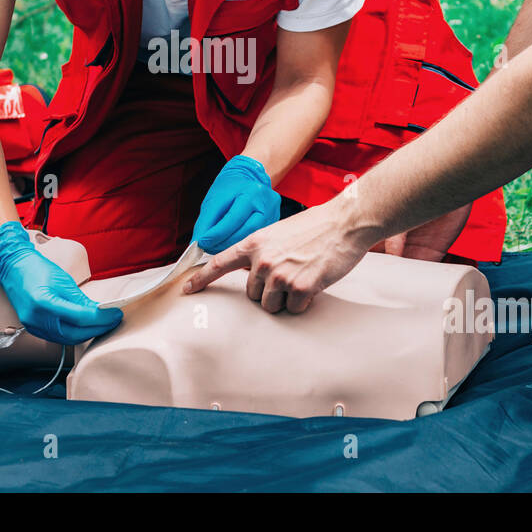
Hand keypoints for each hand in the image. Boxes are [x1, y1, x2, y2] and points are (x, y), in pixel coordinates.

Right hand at [0, 221, 121, 344]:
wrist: (13, 267)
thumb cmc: (37, 268)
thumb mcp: (63, 280)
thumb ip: (81, 299)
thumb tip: (102, 312)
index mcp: (45, 302)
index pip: (80, 317)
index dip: (102, 318)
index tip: (116, 314)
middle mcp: (37, 318)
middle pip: (75, 334)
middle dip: (97, 329)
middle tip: (113, 321)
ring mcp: (33, 326)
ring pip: (67, 339)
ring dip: (87, 334)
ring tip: (102, 324)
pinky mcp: (33, 328)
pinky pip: (58, 337)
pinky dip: (73, 334)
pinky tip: (85, 327)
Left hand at [182, 198, 371, 313]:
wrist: (345, 223)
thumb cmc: (315, 227)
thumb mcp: (279, 233)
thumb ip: (261, 251)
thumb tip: (252, 272)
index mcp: (254, 243)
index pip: (219, 263)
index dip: (201, 279)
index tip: (186, 289)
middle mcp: (262, 260)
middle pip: (252, 294)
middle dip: (269, 291)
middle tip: (290, 273)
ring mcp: (280, 275)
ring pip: (271, 305)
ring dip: (286, 299)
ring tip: (302, 277)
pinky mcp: (300, 288)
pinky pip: (294, 309)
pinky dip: (304, 302)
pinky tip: (314, 282)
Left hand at [190, 155, 282, 254]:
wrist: (251, 175)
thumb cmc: (231, 185)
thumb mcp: (215, 198)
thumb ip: (207, 221)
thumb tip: (199, 243)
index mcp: (250, 190)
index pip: (231, 217)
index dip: (215, 233)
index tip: (202, 243)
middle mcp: (265, 201)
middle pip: (245, 230)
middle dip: (224, 243)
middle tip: (209, 248)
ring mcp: (273, 212)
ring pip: (252, 236)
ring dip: (233, 247)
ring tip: (218, 249)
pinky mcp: (274, 222)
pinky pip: (256, 237)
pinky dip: (242, 244)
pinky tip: (231, 247)